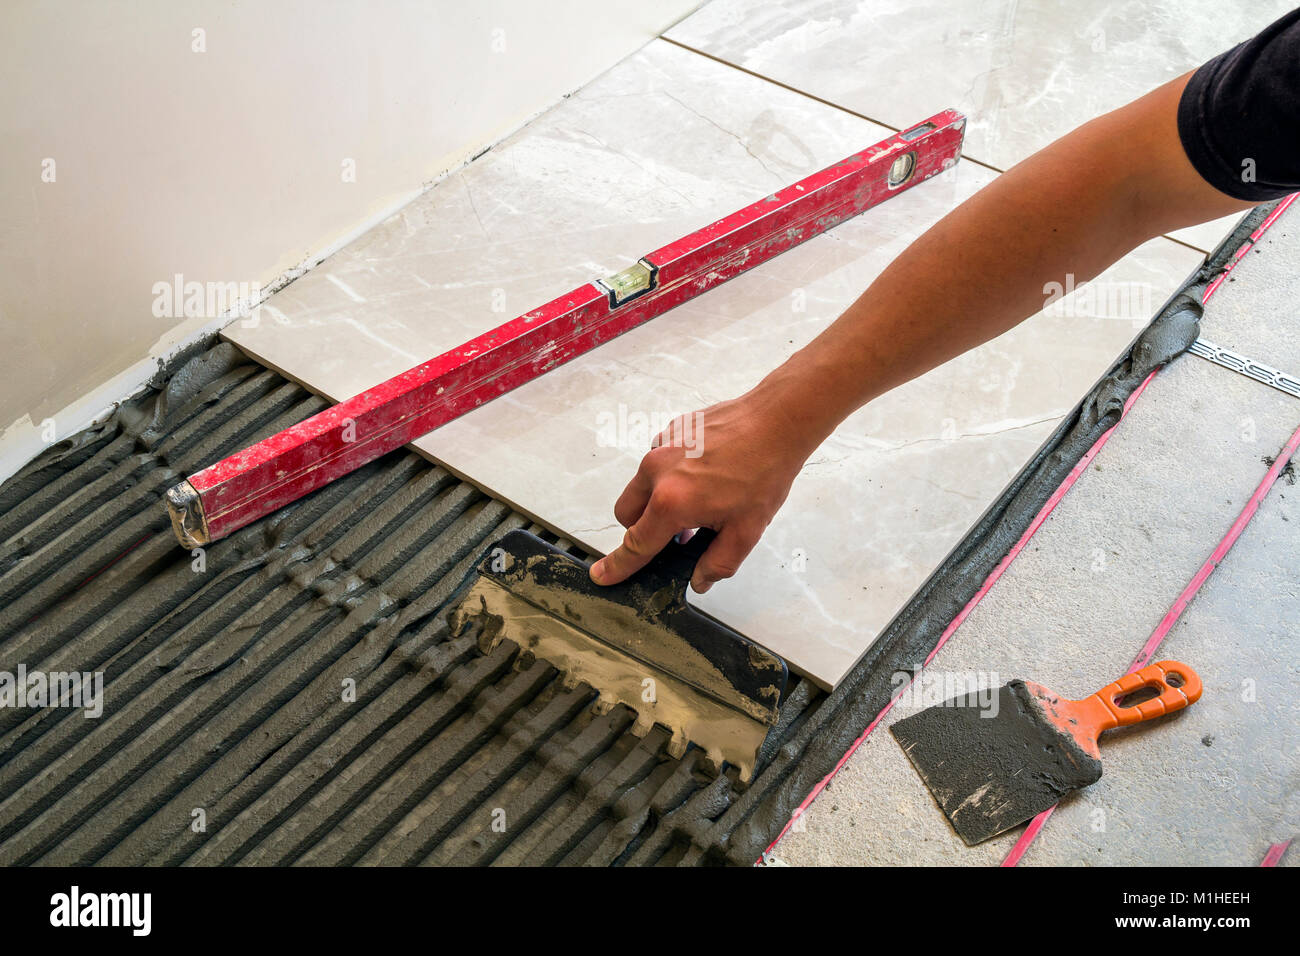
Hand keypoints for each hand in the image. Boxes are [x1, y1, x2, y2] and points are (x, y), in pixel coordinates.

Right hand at [588, 385, 818, 593]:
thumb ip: (718, 562)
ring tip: (700, 501)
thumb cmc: (764, 471)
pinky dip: (670, 475)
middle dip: (641, 529)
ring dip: (657, 501)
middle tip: (678, 534)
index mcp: (671, 502)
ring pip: (641, 486)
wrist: (776, 420)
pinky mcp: (670, 430)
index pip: (635, 544)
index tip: (601, 575)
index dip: (617, 565)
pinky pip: (657, 462)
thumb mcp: (747, 530)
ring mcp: (661, 447)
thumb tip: (700, 578)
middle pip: (627, 514)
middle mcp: (656, 472)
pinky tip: (705, 474)